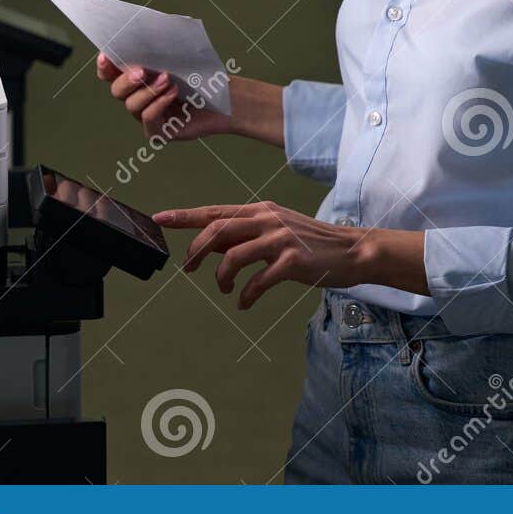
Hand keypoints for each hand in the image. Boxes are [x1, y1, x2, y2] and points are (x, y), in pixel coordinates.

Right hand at [96, 52, 231, 142]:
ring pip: (132, 105)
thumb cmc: (203, 74)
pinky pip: (148, 118)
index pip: (110, 74)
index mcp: (137, 78)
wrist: (227, 97)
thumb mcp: (181, 56)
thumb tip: (146, 32)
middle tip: (142, 70)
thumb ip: (161, 47)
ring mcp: (146, 117)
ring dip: (148, 90)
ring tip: (168, 79)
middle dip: (126, 79)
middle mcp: (137, 98)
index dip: (105, 66)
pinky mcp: (158, 132)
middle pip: (117, 91)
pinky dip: (158, 103)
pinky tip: (172, 92)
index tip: (107, 55)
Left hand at [155, 202, 427, 308]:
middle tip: (189, 270)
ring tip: (225, 288)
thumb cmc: (313, 244)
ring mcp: (281, 239)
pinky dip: (246, 295)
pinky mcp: (293, 261)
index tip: (158, 218)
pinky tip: (246, 302)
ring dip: (221, 276)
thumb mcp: (278, 230)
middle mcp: (268, 220)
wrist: (353, 251)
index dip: (184, 216)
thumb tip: (213, 244)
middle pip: (217, 230)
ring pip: (233, 255)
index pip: (216, 211)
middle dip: (196, 252)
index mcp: (262, 211)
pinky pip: (257, 281)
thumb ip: (247, 234)